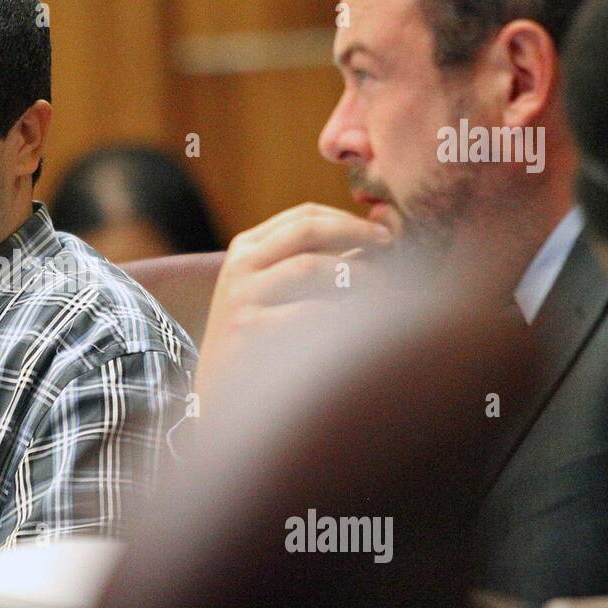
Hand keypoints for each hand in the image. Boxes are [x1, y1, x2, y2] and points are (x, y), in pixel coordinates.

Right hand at [195, 203, 393, 399]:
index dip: (348, 219)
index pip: (304, 215)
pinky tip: (361, 325)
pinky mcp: (249, 328)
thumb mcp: (274, 290)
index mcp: (246, 249)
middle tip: (389, 245)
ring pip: (312, 267)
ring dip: (356, 274)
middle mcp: (240, 265)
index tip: (382, 234)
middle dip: (356, 233)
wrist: (219, 391)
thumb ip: (314, 260)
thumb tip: (382, 229)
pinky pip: (310, 311)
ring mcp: (242, 296)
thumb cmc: (262, 339)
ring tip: (384, 291)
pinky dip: (344, 314)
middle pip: (307, 231)